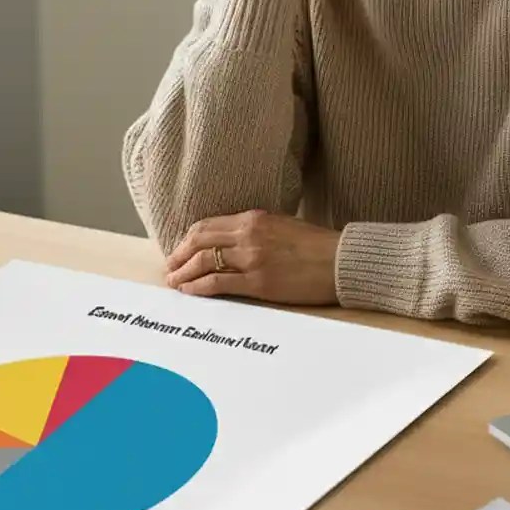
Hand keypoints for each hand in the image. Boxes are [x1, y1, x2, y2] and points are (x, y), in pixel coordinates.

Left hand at [166, 210, 340, 304]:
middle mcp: (247, 235)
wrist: (340, 261)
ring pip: (203, 262)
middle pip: (198, 241)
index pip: (207, 225)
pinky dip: (198, 287)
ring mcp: (251, 259)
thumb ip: (255, 230)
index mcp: (253, 218)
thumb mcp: (282, 225)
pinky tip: (190, 291)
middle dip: (178, 255)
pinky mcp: (258, 282)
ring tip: (174, 282)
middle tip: (170, 267)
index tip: (179, 249)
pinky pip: (217, 283)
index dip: (187, 239)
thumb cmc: (316, 245)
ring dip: (183, 273)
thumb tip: (232, 241)